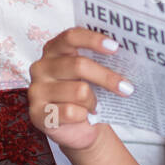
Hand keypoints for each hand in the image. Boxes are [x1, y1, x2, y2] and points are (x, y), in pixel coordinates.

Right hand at [28, 27, 131, 153]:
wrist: (79, 128)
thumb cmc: (86, 96)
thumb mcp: (92, 75)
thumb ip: (100, 62)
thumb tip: (125, 58)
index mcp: (54, 50)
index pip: (71, 37)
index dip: (93, 39)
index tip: (115, 47)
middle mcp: (41, 67)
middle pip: (79, 65)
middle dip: (107, 77)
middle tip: (127, 88)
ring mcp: (37, 90)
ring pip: (79, 91)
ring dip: (94, 102)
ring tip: (94, 106)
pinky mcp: (37, 113)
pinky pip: (71, 112)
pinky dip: (83, 115)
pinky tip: (82, 117)